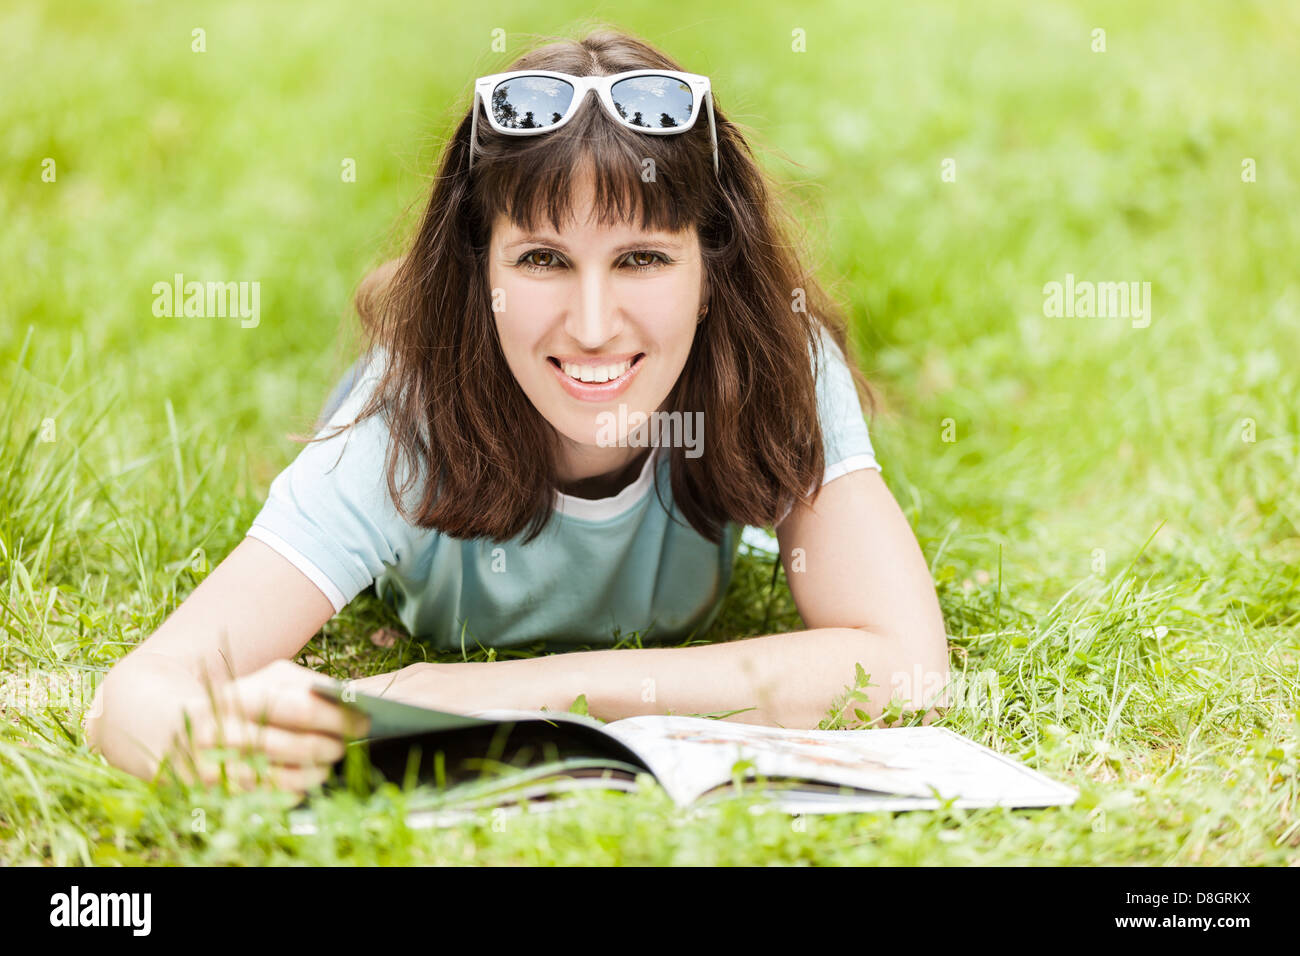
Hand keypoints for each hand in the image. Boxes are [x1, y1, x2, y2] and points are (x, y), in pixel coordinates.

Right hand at [166, 659, 369, 795]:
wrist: (169, 730)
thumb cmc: (236, 703)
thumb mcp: (264, 682)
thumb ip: (304, 688)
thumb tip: (350, 701)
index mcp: (240, 696)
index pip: (300, 707)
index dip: (338, 716)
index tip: (365, 719)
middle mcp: (224, 731)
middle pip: (296, 746)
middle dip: (330, 745)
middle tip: (346, 743)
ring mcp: (217, 766)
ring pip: (285, 778)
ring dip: (316, 772)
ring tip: (328, 763)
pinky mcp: (215, 794)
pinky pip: (267, 798)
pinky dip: (294, 790)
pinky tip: (304, 780)